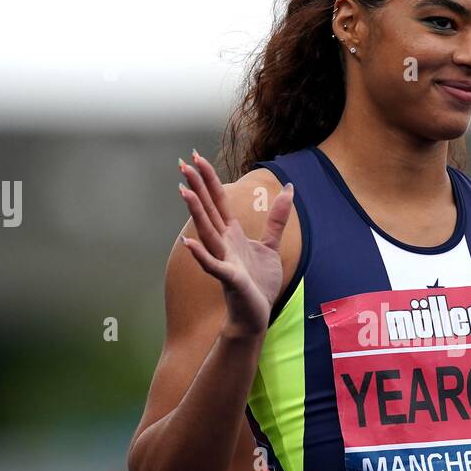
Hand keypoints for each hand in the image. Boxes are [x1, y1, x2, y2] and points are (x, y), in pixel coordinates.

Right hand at [177, 150, 292, 338]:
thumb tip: (288, 188)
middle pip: (209, 209)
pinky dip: (201, 254)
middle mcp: (224, 243)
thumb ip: (276, 218)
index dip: (210, 178)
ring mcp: (224, 260)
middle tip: (183, 163)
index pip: (219, 200)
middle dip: (197, 186)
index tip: (196, 157)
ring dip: (196, 213)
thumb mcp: (270, 245)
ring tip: (184, 192)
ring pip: (208, 232)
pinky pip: (213, 265)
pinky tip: (189, 243)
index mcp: (232, 234)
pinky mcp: (230, 279)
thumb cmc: (259, 282)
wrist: (256, 314)